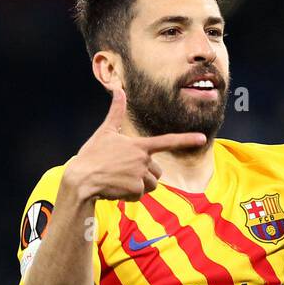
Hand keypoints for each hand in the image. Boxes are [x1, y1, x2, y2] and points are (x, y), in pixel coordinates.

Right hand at [62, 88, 206, 201]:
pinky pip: (140, 196)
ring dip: (139, 187)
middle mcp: (143, 159)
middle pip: (158, 172)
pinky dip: (130, 196)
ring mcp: (140, 175)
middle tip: (124, 173)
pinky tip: (116, 190)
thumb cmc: (92, 155)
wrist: (81, 179)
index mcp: (139, 145)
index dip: (186, 139)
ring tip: (120, 181)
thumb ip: (116, 112)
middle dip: (146, 175)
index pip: (167, 141)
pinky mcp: (135, 190)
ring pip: (151, 186)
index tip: (202, 138)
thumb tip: (118, 89)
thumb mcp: (105, 132)